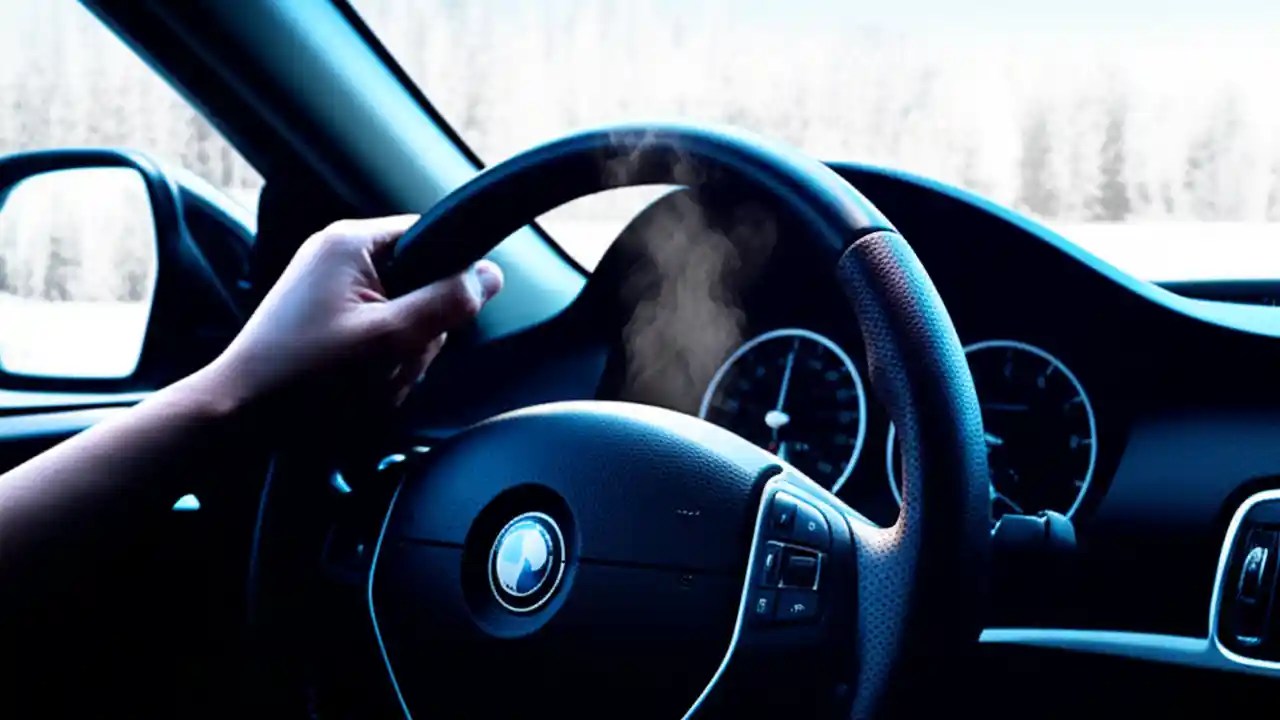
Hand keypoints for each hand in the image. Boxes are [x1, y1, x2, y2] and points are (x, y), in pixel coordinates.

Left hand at [205, 214, 502, 422]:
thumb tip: (490, 276)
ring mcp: (331, 289)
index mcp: (351, 242)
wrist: (237, 417)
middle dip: (419, 332)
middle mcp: (339, 256)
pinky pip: (380, 336)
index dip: (448, 282)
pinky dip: (379, 364)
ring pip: (405, 318)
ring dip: (400, 355)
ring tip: (367, 379)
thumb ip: (447, 303)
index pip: (433, 238)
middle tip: (389, 361)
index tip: (437, 321)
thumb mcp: (389, 339)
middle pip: (423, 284)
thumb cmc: (301, 378)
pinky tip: (358, 386)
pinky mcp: (328, 320)